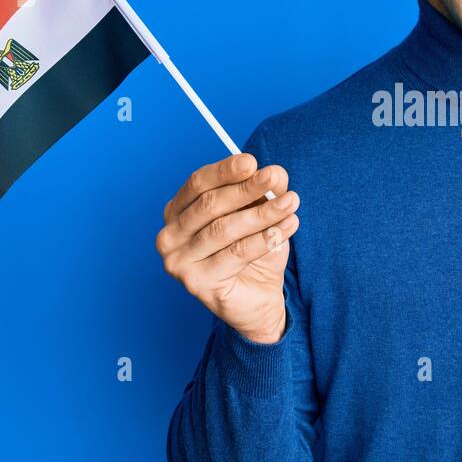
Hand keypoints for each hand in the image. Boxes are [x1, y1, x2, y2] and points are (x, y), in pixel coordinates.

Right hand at [155, 153, 299, 342]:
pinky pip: (236, 253)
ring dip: (262, 213)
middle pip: (209, 204)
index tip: (252, 161)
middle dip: (246, 188)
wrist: (258, 300)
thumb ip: (264, 192)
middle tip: (275, 177)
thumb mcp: (260, 215)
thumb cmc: (253, 252)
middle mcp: (170, 235)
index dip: (225, 171)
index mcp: (178, 212)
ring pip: (224, 229)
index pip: (198, 183)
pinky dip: (264, 238)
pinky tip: (286, 228)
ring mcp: (178, 261)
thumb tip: (275, 173)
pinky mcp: (197, 283)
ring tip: (291, 203)